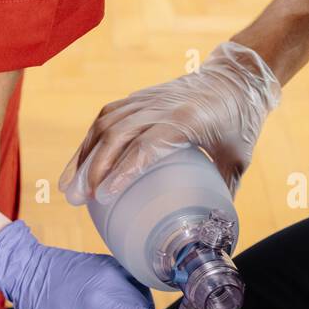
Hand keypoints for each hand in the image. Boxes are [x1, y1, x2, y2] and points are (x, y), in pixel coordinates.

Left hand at [0, 220, 167, 308]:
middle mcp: (112, 279)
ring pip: (142, 291)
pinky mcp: (107, 260)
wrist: (23, 266)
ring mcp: (111, 266)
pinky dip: (135, 293)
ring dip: (143, 308)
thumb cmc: (37, 302)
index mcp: (102, 299)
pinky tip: (125, 308)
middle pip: (146, 306)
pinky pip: (133, 278)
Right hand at [59, 42, 280, 205]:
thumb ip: (223, 194)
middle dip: (91, 169)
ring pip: (105, 125)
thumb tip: (213, 232)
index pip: (146, 146)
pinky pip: (106, 117)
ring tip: (68, 186)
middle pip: (116, 135)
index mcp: (187, 120)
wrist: (238, 76)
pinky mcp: (138, 98)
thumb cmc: (241, 120)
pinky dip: (90, 141)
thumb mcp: (238, 159)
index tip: (102, 196)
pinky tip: (79, 162)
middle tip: (76, 199)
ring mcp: (146, 99)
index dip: (122, 171)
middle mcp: (161, 106)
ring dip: (83, 156)